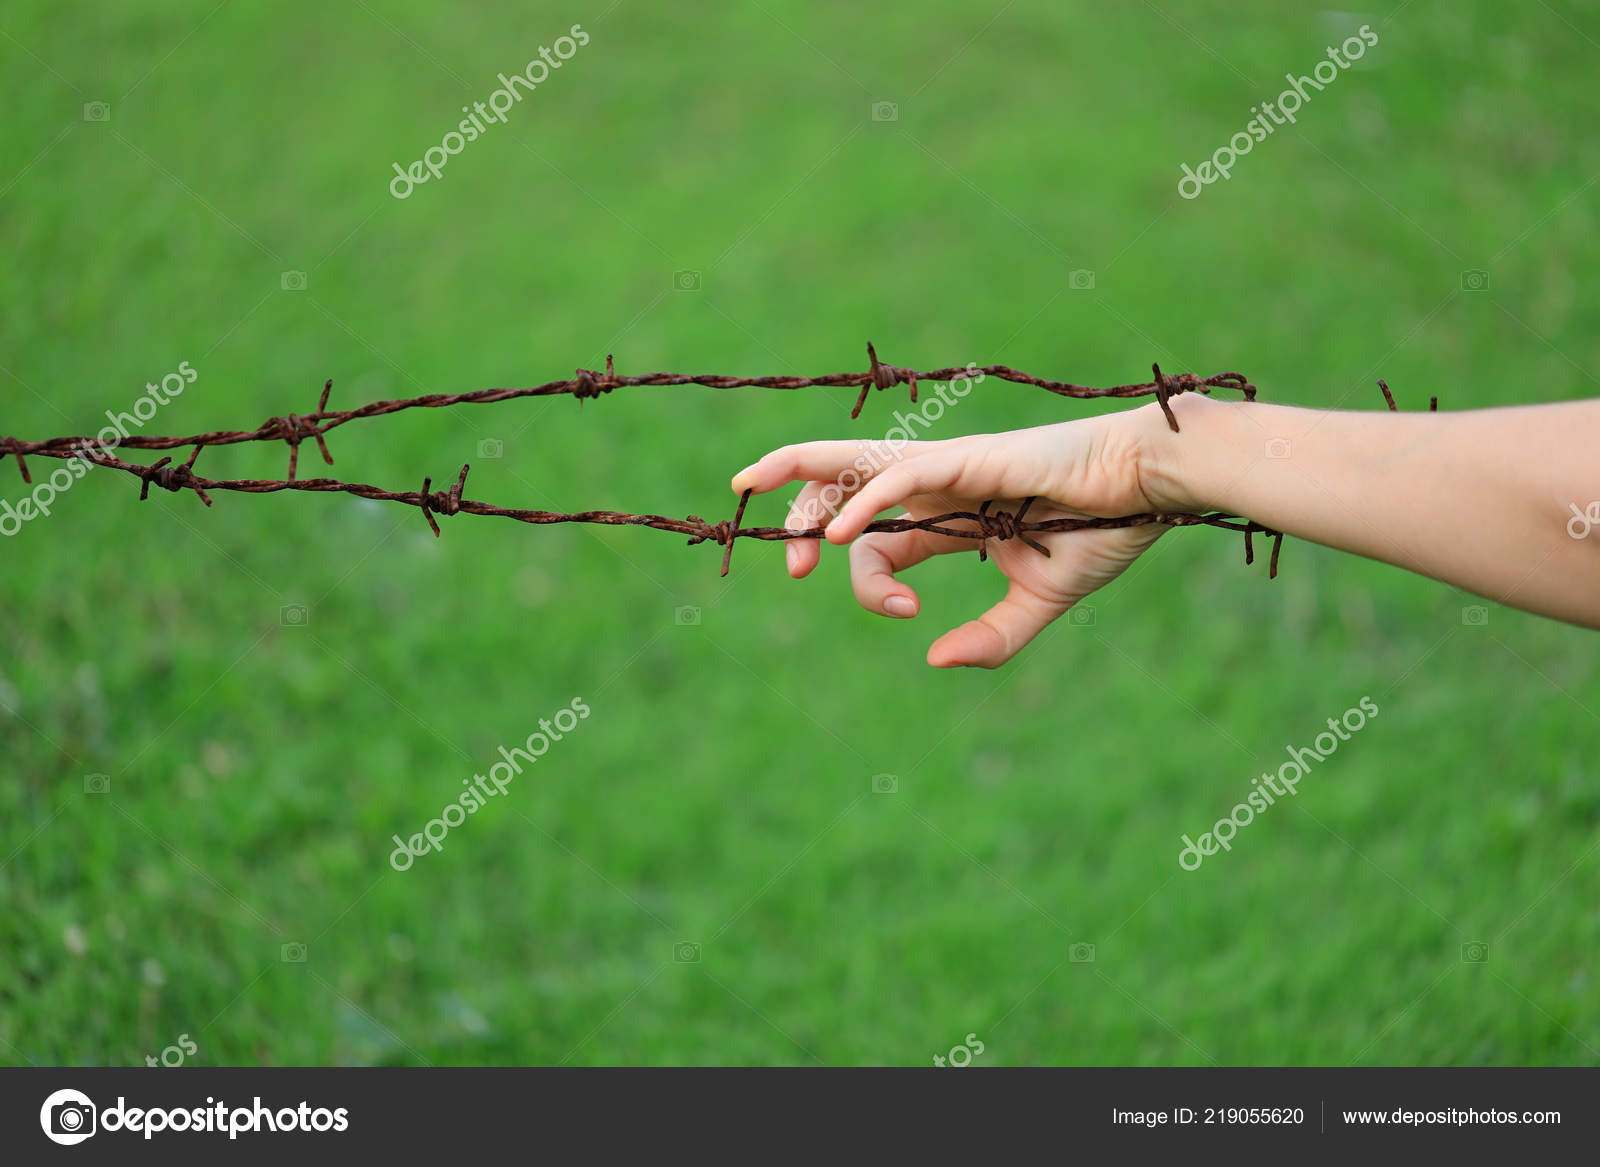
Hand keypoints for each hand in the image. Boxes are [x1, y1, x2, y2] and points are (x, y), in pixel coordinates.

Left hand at [730, 404, 1178, 667]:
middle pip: (847, 485)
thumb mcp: (1039, 600)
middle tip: (788, 565)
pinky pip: (904, 477)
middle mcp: (939, 485)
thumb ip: (991, 637)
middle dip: (801, 512)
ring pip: (856, 460)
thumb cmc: (1104, 529)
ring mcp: (950, 466)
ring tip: (750, 487)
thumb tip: (935, 658)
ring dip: (799, 472)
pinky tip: (836, 533)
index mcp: (951, 515)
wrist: (1152, 488)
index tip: (900, 614)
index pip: (881, 540)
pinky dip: (865, 501)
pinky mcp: (971, 459)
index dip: (865, 579)